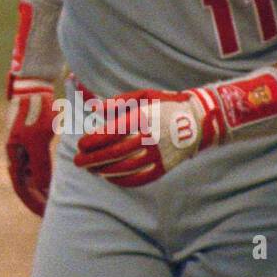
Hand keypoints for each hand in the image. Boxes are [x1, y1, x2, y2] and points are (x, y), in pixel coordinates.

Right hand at [5, 79, 54, 214]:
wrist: (33, 86)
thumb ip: (40, 165)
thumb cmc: (35, 112)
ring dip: (43, 189)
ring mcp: (24, 148)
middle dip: (39, 200)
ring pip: (33, 175)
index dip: (33, 203)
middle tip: (53, 214)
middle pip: (27, 184)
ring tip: (57, 202)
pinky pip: (39, 164)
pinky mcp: (33, 140)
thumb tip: (43, 188)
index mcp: (14, 156)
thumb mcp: (38, 140)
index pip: (21, 188)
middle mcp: (17, 155)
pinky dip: (47, 176)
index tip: (46, 216)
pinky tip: (58, 181)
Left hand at [73, 88, 219, 186]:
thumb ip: (118, 102)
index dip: (93, 141)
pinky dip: (123, 180)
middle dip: (93, 159)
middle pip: (115, 153)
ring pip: (126, 167)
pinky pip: (141, 178)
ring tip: (90, 170)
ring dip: (104, 171)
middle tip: (78, 162)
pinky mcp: (166, 167)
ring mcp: (159, 154)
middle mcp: (150, 137)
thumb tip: (95, 109)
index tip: (80, 145)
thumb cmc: (164, 104)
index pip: (111, 133)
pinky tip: (110, 178)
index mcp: (142, 118)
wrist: (198, 119)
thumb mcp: (143, 96)